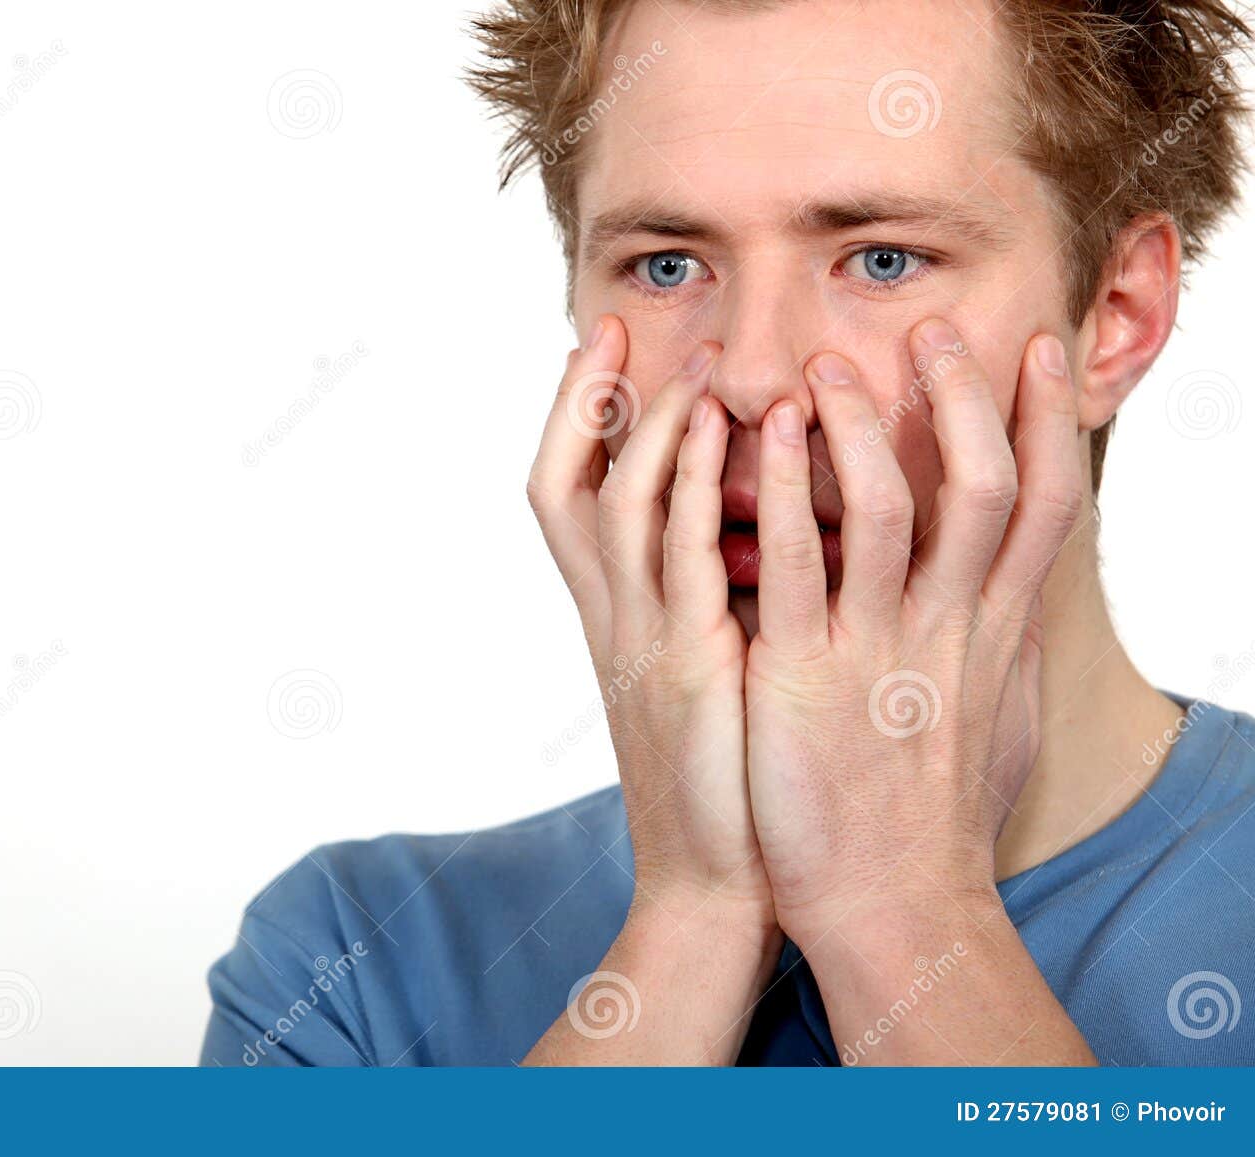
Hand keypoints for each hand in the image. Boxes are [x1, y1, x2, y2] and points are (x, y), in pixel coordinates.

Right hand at [523, 314, 778, 1064]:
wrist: (713, 884)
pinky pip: (682, 549)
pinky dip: (695, 478)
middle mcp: (613, 618)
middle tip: (611, 324)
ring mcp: (643, 638)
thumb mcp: (702, 679)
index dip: (574, 423)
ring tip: (690, 356)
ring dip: (651, 421)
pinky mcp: (688, 663)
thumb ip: (705, 606)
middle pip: (565, 483)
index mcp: (615, 620)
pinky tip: (726, 425)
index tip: (600, 354)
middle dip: (582, 401)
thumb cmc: (723, 783)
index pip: (570, 500)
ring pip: (622, 501)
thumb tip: (742, 541)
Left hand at [742, 318, 1084, 945]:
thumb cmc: (930, 819)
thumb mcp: (990, 724)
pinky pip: (789, 564)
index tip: (1032, 351)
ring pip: (886, 511)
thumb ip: (1002, 652)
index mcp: (991, 638)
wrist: (890, 907)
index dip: (1042, 423)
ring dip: (861, 428)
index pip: (1042, 508)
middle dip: (963, 400)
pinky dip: (779, 493)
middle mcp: (948, 634)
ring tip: (829, 367)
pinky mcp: (802, 679)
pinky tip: (762, 445)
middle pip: (982, 489)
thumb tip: (1018, 603)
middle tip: (932, 328)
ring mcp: (876, 653)